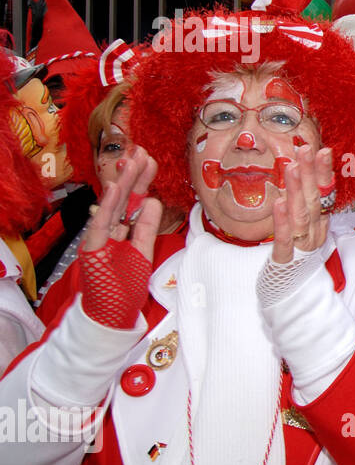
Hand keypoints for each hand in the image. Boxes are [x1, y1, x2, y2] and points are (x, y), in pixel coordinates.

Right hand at [79, 147, 162, 328]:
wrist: (111, 313)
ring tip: (131, 160)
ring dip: (122, 182)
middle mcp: (109, 231)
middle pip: (123, 198)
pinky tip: (116, 188)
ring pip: (112, 205)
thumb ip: (146, 227)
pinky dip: (108, 206)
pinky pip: (101, 224)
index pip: (132, 200)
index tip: (150, 160)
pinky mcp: (93, 249)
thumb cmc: (124, 285)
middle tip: (142, 151)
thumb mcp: (142, 251)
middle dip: (133, 174)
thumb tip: (151, 200)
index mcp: (121, 230)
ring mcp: (100, 238)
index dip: (140, 180)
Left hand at [270, 144, 333, 264]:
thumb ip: (303, 204)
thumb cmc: (296, 257)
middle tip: (306, 150)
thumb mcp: (304, 227)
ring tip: (293, 168)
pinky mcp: (285, 259)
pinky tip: (278, 203)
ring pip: (300, 214)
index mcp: (319, 223)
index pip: (324, 194)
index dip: (323, 172)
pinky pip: (285, 239)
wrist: (292, 293)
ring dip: (297, 190)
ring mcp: (301, 245)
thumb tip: (300, 175)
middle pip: (313, 199)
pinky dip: (282, 220)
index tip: (322, 150)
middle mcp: (314, 232)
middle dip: (310, 172)